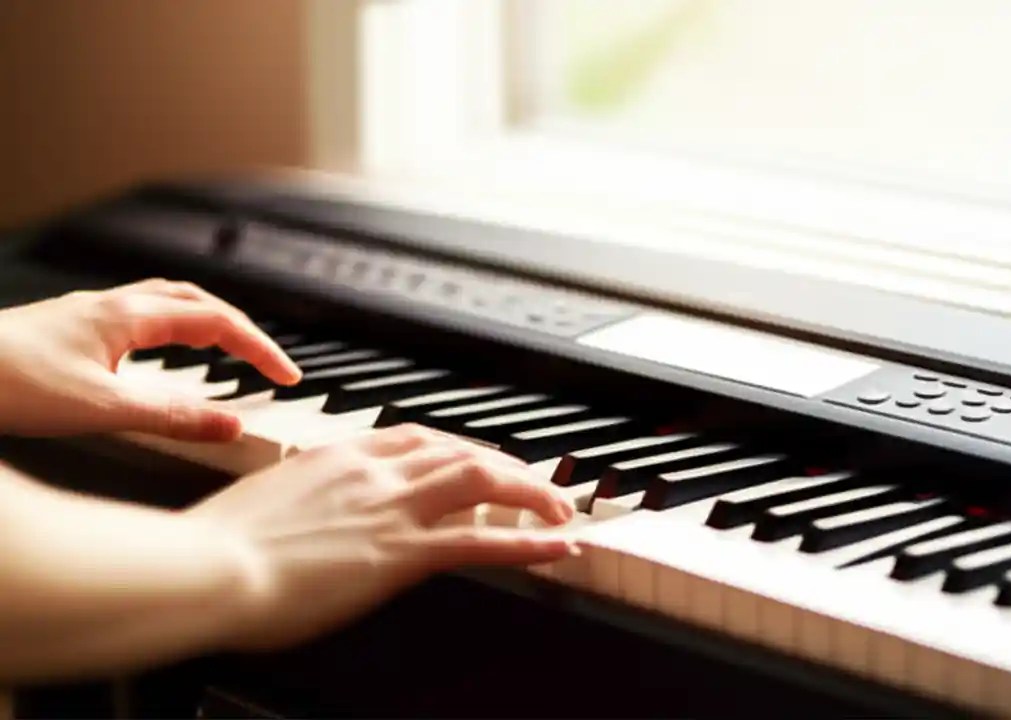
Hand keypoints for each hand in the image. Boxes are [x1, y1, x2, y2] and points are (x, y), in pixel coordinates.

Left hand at [0, 279, 299, 440]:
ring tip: (227, 349)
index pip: (218, 321)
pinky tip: (157, 358)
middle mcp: (111, 307)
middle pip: (196, 300)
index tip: (289, 375)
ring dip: (205, 321)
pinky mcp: (68, 331)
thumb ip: (173, 418)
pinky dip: (169, 331)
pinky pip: (137, 318)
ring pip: (165, 303)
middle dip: (241, 328)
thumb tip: (231, 425)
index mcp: (129, 316)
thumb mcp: (103, 411)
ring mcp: (87, 315)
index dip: (260, 348)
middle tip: (267, 361)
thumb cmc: (6, 383)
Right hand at [186, 424, 578, 650]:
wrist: (203, 568)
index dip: (458, 447)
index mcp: (338, 453)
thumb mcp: (266, 505)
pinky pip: (483, 541)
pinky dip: (529, 541)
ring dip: (530, 492)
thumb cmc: (216, 548)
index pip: (417, 436)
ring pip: (482, 481)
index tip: (479, 458)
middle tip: (536, 481)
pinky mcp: (401, 552)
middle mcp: (373, 470)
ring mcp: (391, 507)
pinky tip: (558, 543)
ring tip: (560, 508)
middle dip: (506, 464)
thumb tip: (308, 513)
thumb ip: (302, 500)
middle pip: (460, 450)